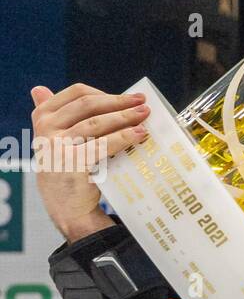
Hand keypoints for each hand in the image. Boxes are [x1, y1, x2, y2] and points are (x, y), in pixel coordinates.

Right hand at [31, 83, 148, 240]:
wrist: (66, 207)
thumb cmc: (67, 170)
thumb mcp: (56, 140)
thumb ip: (58, 116)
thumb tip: (50, 90)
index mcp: (42, 116)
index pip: (76, 93)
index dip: (104, 92)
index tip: (127, 97)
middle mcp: (45, 128)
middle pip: (88, 105)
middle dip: (119, 102)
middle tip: (142, 103)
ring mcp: (56, 145)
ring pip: (96, 123)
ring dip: (125, 117)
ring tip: (144, 116)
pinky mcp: (71, 162)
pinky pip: (103, 144)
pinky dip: (124, 137)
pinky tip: (139, 134)